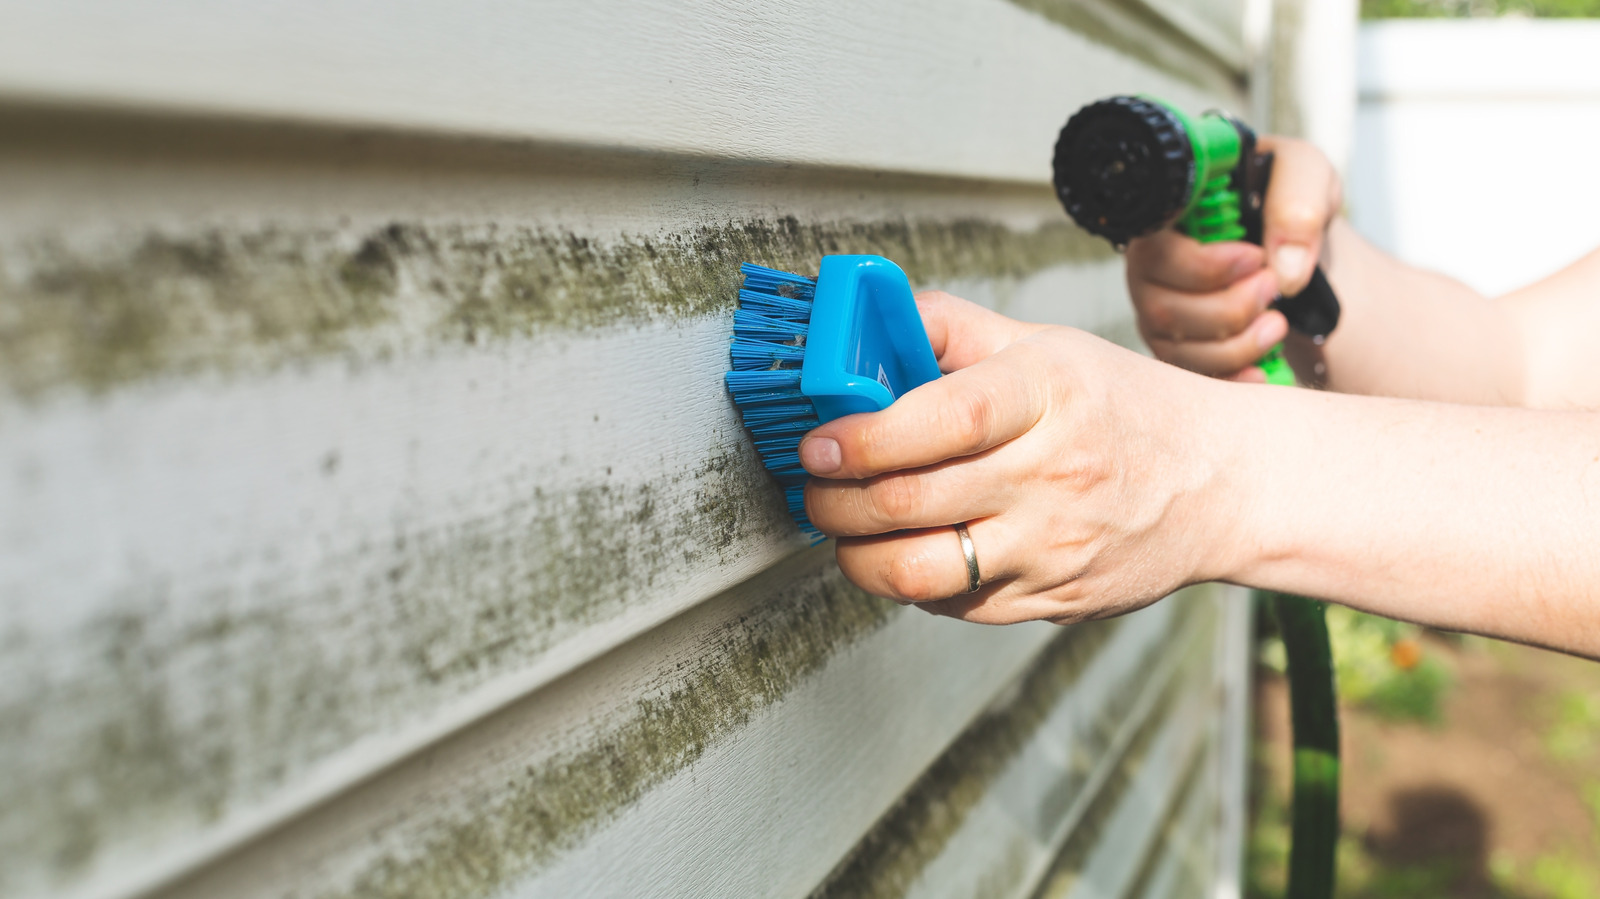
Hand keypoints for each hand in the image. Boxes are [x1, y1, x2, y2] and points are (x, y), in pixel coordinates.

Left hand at [797, 292, 1243, 624]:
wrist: (1222, 485)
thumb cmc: (1124, 407)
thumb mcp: (1047, 346)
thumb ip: (951, 330)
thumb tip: (863, 318)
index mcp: (1049, 394)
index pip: (945, 418)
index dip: (867, 435)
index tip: (819, 444)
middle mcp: (1054, 473)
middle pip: (913, 500)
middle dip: (835, 500)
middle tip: (814, 486)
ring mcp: (1055, 546)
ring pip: (920, 571)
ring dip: (857, 554)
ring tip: (844, 529)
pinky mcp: (1053, 600)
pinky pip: (954, 606)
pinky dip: (911, 584)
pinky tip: (908, 553)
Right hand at [1125, 136, 1341, 381]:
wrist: (1297, 242)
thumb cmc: (1288, 201)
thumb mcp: (1305, 176)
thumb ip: (1298, 203)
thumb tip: (1285, 270)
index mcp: (1168, 217)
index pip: (1156, 251)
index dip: (1203, 266)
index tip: (1255, 258)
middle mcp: (1150, 266)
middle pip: (1163, 307)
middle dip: (1230, 308)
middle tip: (1275, 287)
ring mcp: (1158, 309)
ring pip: (1176, 347)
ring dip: (1237, 344)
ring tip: (1278, 323)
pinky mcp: (1177, 346)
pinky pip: (1190, 377)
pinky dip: (1231, 379)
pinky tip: (1263, 371)